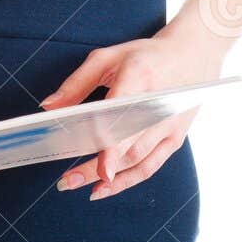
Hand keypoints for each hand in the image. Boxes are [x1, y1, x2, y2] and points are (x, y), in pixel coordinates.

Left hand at [43, 29, 226, 200]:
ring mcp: (169, 126)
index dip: (114, 146)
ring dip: (109, 180)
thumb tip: (49, 107)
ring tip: (77, 185)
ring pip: (138, 160)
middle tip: (66, 181)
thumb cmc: (144, 56)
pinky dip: (128, 180)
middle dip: (96, 168)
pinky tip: (105, 187)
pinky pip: (150, 166)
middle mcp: (158, 106)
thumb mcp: (107, 58)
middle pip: (127, 146)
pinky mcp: (175, 138)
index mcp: (139, 78)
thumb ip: (76, 83)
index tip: (102, 169)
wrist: (192, 55)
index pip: (124, 116)